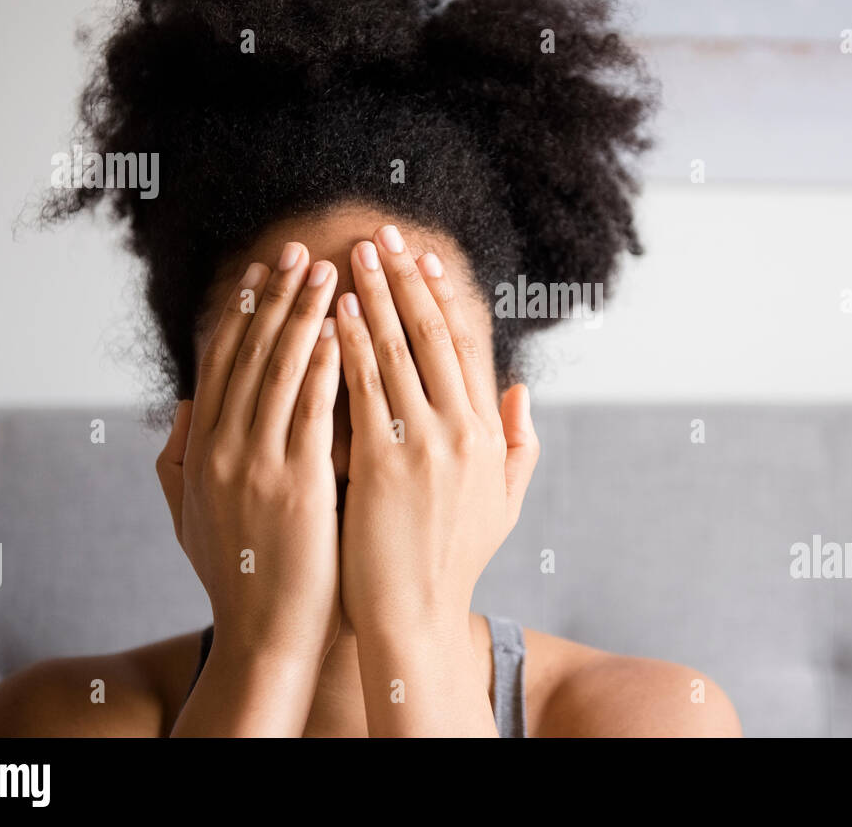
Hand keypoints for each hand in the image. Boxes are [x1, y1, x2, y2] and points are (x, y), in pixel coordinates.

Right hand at [156, 243, 342, 666]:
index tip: (262, 272)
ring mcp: (258, 464)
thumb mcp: (189, 512)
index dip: (243, 313)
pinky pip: (314, 410)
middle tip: (298, 249)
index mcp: (200, 449)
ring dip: (304, 314)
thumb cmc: (235, 572)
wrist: (264, 632)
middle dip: (276, 297)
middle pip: (251, 354)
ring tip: (327, 269)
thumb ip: (178, 455)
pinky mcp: (298, 484)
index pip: (223, 363)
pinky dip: (326, 364)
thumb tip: (184, 403)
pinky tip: (341, 329)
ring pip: (282, 371)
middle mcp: (223, 448)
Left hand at [335, 225, 538, 638]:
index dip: (442, 296)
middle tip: (383, 234)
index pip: (467, 347)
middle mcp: (463, 430)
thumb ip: (519, 445)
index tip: (422, 258)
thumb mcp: (503, 503)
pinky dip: (349, 344)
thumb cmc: (453, 562)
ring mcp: (425, 445)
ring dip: (372, 297)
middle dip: (404, 278)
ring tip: (350, 256)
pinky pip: (364, 387)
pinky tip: (332, 313)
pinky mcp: (382, 462)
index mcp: (489, 434)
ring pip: (397, 350)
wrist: (416, 617)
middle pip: (433, 334)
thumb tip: (519, 391)